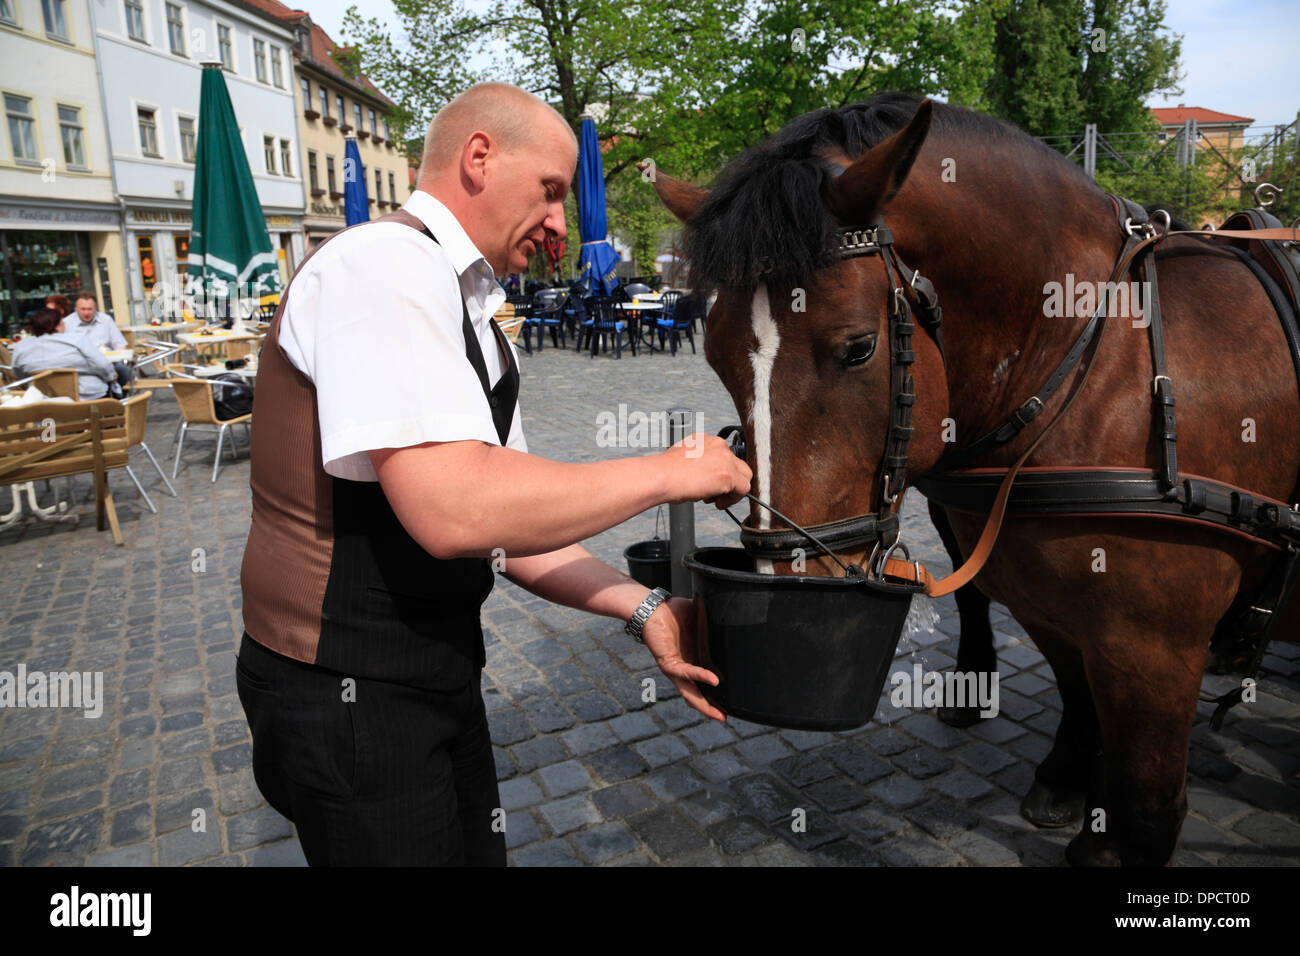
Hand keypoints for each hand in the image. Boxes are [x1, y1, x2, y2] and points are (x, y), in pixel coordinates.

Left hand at [640, 596, 724, 721]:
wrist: (652, 608)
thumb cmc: (674, 613)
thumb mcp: (700, 619)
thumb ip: (713, 622)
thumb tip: (732, 612)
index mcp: (691, 660)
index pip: (702, 684)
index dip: (713, 696)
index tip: (728, 706)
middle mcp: (682, 668)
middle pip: (695, 696)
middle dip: (709, 709)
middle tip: (724, 718)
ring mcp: (674, 668)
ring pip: (689, 692)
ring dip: (704, 704)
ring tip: (720, 713)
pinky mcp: (668, 662)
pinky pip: (685, 672)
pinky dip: (699, 676)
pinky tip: (713, 681)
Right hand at [660, 433, 750, 509]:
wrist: (661, 476)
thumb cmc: (665, 472)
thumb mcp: (683, 459)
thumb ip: (698, 462)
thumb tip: (703, 475)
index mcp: (706, 439)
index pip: (724, 456)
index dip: (719, 473)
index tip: (711, 483)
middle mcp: (718, 445)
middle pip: (737, 465)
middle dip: (728, 481)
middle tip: (713, 493)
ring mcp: (725, 459)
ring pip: (744, 476)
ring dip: (731, 490)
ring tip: (711, 497)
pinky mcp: (729, 474)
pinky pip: (744, 489)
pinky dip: (733, 499)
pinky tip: (719, 503)